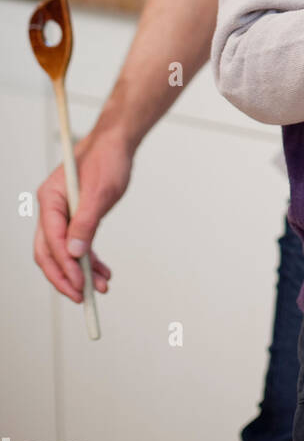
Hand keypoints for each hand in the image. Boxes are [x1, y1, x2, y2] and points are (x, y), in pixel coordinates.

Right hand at [33, 125, 131, 301]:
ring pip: (64, 252)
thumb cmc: (107, 159)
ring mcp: (62, 213)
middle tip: (82, 297)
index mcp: (50, 199)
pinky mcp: (75, 216)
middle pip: (49, 252)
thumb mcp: (100, 191)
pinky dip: (88, 260)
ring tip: (101, 287)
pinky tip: (102, 272)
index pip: (51, 240)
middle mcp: (51, 208)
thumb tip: (75, 253)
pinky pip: (77, 245)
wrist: (117, 143)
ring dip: (80, 272)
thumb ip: (86, 221)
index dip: (65, 265)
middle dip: (65, 276)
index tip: (80, 284)